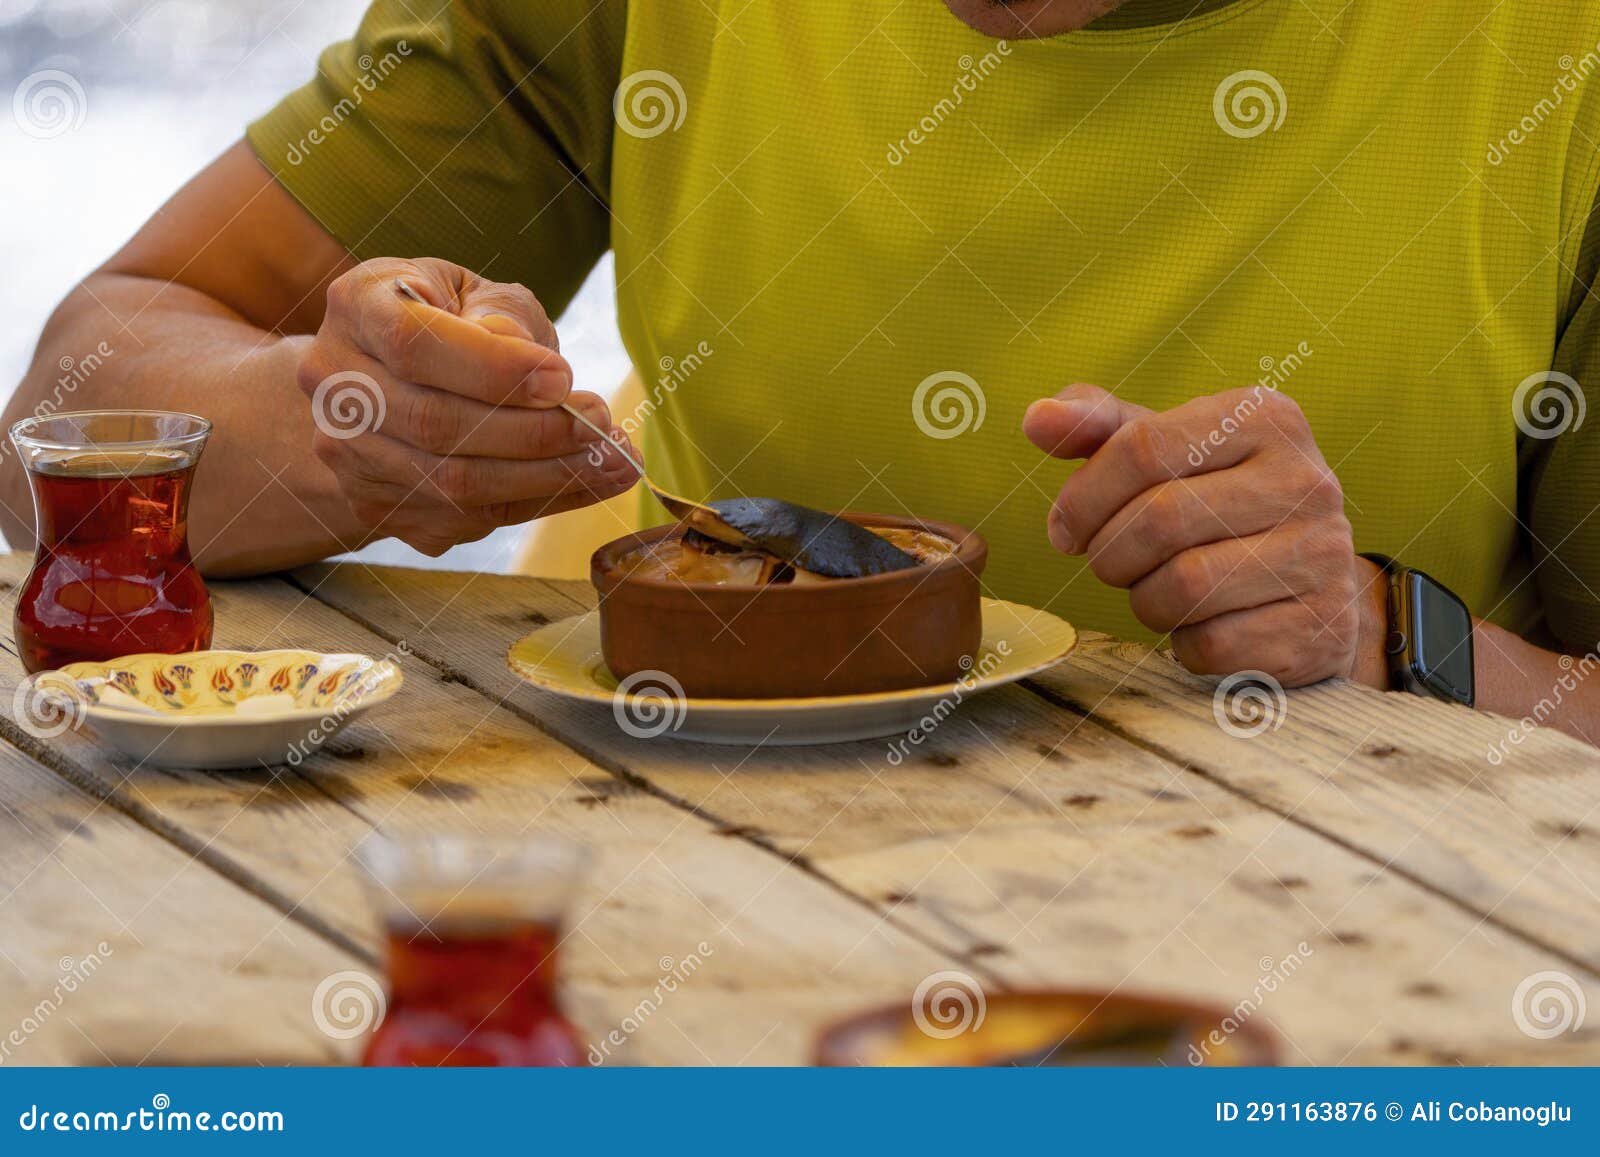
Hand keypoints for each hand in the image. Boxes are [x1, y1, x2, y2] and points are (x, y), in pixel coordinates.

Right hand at [296, 257, 638, 554]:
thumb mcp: (473, 290)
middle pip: (436, 424)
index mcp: (357, 306)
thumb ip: (503, 316)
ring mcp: (348, 454)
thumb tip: (543, 377)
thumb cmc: (445, 317)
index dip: (493, 369)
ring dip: (547, 477)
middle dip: (534, 432)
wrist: (380, 375)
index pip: (415, 344)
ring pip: (453, 483)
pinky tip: (590, 482)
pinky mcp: (376, 505)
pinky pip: (468, 517)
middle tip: (603, 426)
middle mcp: (335, 383)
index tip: (563, 378)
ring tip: (615, 461)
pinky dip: (539, 502)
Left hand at [1023, 383, 1388, 688]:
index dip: (1083, 497)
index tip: (1066, 527)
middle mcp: (1306, 480)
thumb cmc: (1217, 503)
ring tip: (1156, 588)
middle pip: (1160, 519)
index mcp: (1265, 418)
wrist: (1312, 586)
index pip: (1142, 448)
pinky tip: (1202, 623)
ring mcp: (1322, 555)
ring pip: (1184, 586)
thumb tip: (1037, 418)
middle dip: (1109, 553)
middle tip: (1108, 563)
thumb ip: (1097, 427)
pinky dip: (1185, 643)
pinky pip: (1213, 643)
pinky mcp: (1321, 626)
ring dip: (1144, 598)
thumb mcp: (1164, 451)